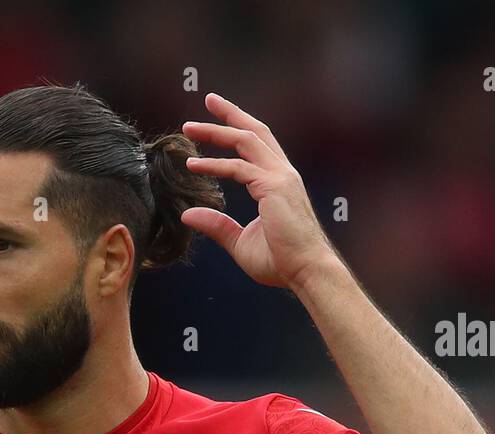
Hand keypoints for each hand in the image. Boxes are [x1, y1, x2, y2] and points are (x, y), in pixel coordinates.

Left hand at [180, 93, 338, 289]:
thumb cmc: (280, 262)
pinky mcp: (274, 187)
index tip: (213, 120)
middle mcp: (282, 173)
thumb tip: (187, 214)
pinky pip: (238, 168)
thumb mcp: (239, 242)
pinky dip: (214, 164)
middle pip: (254, 132)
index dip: (236, 129)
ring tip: (189, 127)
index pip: (257, 145)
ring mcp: (281, 177)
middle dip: (230, 114)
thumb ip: (216, 225)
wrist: (307, 272)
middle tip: (208, 100)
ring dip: (217, 130)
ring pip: (246, 140)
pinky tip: (192, 165)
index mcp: (279, 182)